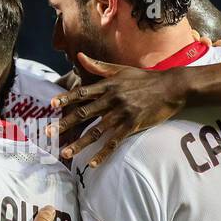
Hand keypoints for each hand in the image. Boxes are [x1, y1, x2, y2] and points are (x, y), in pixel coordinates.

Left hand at [47, 52, 189, 166]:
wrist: (171, 87)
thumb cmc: (144, 78)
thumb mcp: (121, 69)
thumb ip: (98, 66)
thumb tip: (79, 56)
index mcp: (107, 85)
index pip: (82, 92)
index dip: (67, 98)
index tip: (52, 104)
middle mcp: (112, 99)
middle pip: (84, 113)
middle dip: (65, 124)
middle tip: (49, 133)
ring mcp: (122, 113)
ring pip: (96, 131)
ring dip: (80, 144)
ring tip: (65, 153)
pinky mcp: (132, 125)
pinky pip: (114, 142)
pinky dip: (103, 153)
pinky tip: (92, 163)